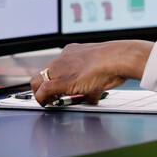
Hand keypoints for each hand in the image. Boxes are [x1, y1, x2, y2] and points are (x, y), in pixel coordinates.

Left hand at [30, 40, 153, 105]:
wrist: (117, 58)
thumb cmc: (116, 62)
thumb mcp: (101, 71)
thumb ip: (93, 83)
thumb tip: (93, 95)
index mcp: (73, 51)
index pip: (57, 66)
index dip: (55, 78)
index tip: (59, 87)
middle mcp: (64, 58)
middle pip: (45, 72)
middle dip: (47, 86)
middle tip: (52, 97)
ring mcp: (60, 69)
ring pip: (39, 81)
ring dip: (43, 93)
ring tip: (50, 102)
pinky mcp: (59, 81)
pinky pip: (42, 92)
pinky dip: (42, 100)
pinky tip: (47, 104)